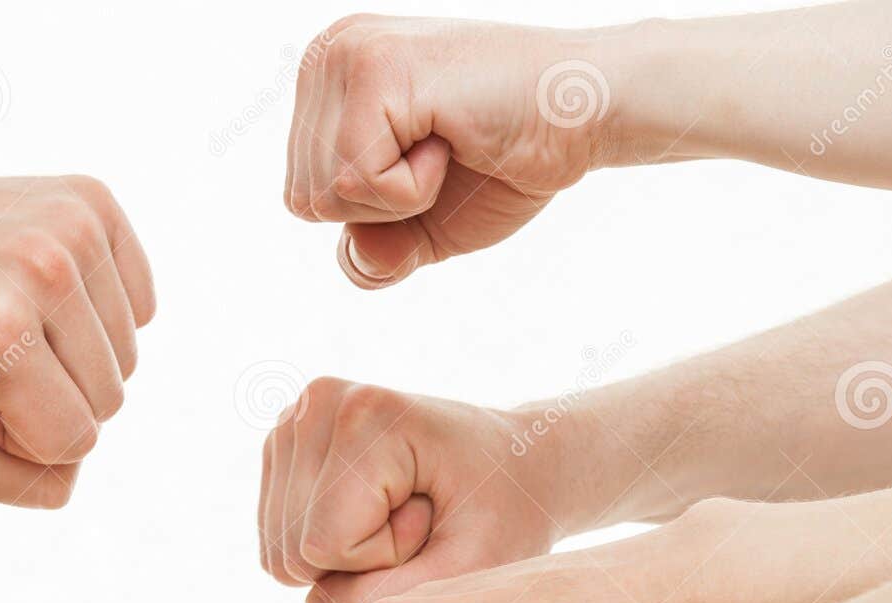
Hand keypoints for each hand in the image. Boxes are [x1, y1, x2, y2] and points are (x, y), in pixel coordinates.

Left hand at [0, 152, 155, 506]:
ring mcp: (71, 224)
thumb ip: (12, 481)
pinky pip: (140, 302)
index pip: (76, 439)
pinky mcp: (91, 199)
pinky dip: (100, 314)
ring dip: (76, 357)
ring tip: (12, 326)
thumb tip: (80, 461)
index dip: (26, 436)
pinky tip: (44, 297)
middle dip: (54, 397)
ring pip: (128, 353)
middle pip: (110, 396)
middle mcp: (43, 266)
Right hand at [259, 378, 566, 602]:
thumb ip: (384, 600)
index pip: (325, 545)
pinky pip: (280, 540)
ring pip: (281, 549)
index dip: (386, 556)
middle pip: (294, 549)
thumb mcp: (469, 570)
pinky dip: (328, 541)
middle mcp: (314, 404)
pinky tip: (375, 508)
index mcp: (362, 414)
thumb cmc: (503, 513)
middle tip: (422, 517)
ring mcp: (292, 421)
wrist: (513, 463)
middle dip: (362, 556)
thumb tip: (310, 601)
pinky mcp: (282, 447)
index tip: (436, 519)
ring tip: (402, 511)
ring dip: (346, 552)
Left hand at [286, 16, 611, 287]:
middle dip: (381, 207)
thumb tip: (357, 259)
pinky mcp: (376, 68)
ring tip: (447, 141)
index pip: (302, 197)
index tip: (430, 159)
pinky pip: (358, 182)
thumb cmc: (509, 163)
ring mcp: (349, 54)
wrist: (589, 115)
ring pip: (327, 194)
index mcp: (327, 83)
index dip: (373, 213)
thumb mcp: (421, 225)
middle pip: (305, 200)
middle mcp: (328, 55)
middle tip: (443, 151)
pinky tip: (453, 138)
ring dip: (400, 196)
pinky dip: (414, 188)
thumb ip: (372, 252)